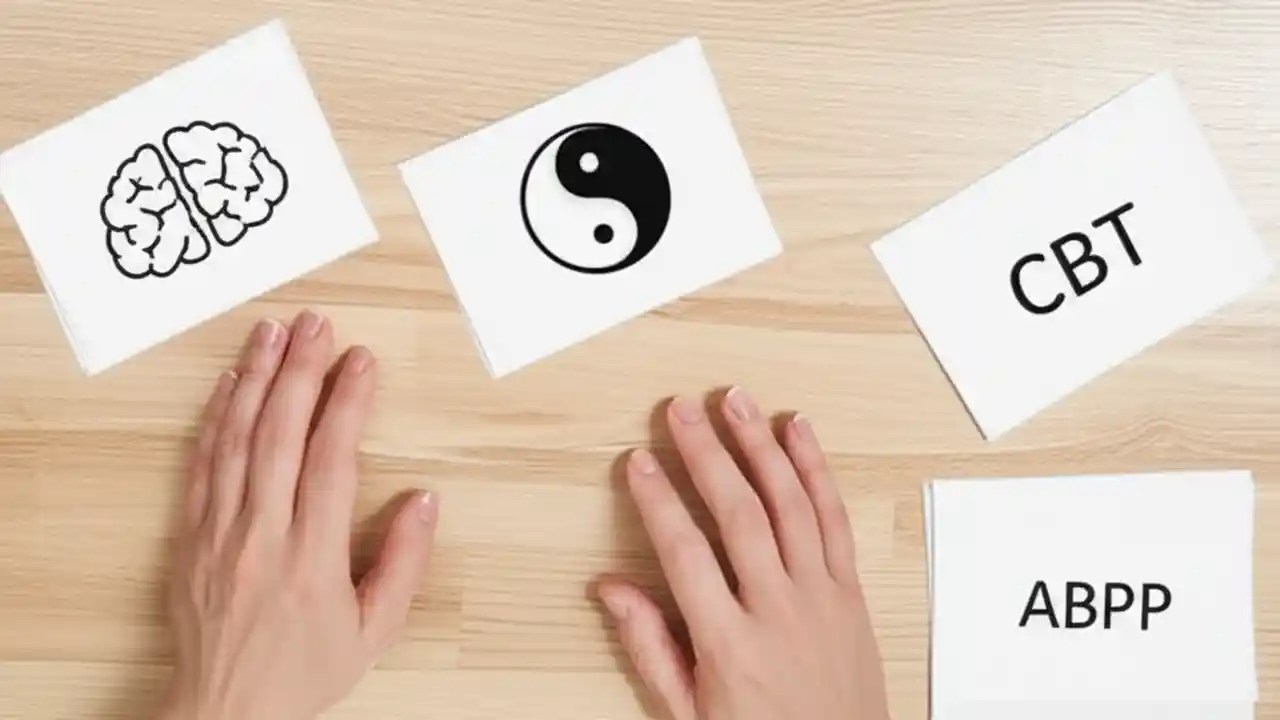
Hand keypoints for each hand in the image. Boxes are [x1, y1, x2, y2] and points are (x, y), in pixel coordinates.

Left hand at [158, 312, 438, 719]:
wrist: (223, 711)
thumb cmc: (302, 673)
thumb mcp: (374, 632)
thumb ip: (403, 563)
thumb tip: (424, 500)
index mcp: (311, 559)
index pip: (330, 461)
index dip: (347, 403)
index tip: (361, 362)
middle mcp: (261, 536)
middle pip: (279, 436)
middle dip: (300, 371)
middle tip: (316, 324)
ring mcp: (219, 533)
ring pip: (236, 440)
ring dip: (256, 379)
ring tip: (273, 332)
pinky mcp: (190, 537)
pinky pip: (201, 465)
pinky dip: (215, 418)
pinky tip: (230, 384)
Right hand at [599, 388, 890, 719]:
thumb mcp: (690, 713)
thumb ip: (651, 647)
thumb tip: (611, 590)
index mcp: (730, 646)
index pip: (685, 556)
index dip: (658, 502)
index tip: (638, 463)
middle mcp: (779, 613)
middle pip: (739, 514)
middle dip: (707, 454)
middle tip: (680, 410)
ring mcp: (821, 598)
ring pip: (791, 504)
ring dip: (760, 445)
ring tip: (734, 401)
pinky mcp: (850, 592)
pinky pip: (835, 518)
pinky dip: (817, 470)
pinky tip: (798, 432)